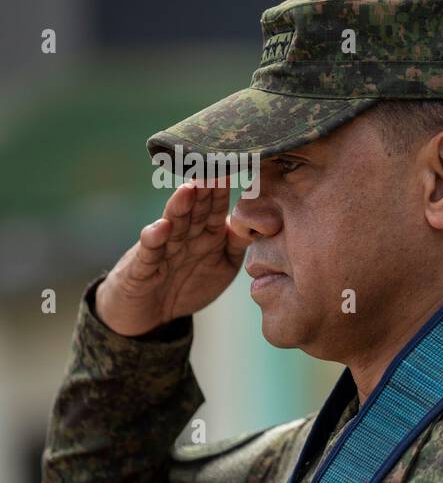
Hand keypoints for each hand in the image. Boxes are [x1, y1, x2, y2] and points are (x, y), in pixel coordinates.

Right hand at [95, 180, 250, 336]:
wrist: (150, 315)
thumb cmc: (189, 283)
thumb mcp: (223, 266)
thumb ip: (237, 243)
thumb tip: (260, 221)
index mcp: (205, 234)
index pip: (215, 208)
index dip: (223, 191)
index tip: (235, 168)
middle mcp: (183, 236)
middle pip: (194, 210)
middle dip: (203, 190)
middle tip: (213, 167)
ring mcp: (161, 250)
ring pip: (172, 226)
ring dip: (179, 208)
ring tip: (188, 190)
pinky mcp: (142, 269)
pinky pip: (149, 254)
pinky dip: (154, 239)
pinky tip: (161, 227)